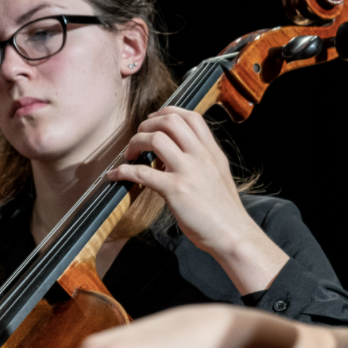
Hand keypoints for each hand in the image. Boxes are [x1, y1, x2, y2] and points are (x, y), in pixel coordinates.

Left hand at [107, 107, 289, 293]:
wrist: (232, 233)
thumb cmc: (223, 211)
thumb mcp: (217, 175)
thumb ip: (200, 161)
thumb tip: (172, 154)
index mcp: (212, 151)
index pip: (190, 116)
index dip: (167, 113)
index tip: (153, 122)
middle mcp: (201, 156)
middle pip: (170, 120)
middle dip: (147, 124)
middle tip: (138, 139)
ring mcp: (188, 171)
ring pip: (156, 139)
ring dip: (136, 142)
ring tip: (129, 155)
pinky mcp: (175, 190)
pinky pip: (142, 172)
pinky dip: (123, 171)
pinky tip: (115, 175)